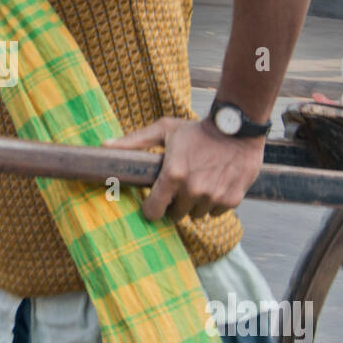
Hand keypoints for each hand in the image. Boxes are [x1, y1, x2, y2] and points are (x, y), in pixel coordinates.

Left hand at [105, 116, 263, 221]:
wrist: (237, 127)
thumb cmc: (197, 129)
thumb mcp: (164, 130)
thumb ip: (134, 142)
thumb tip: (104, 146)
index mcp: (173, 175)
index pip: (153, 211)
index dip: (152, 208)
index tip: (154, 202)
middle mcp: (192, 189)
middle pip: (175, 215)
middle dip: (175, 203)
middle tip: (181, 185)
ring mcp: (213, 196)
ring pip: (196, 215)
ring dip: (196, 203)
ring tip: (200, 181)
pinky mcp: (231, 199)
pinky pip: (216, 213)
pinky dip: (214, 203)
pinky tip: (215, 184)